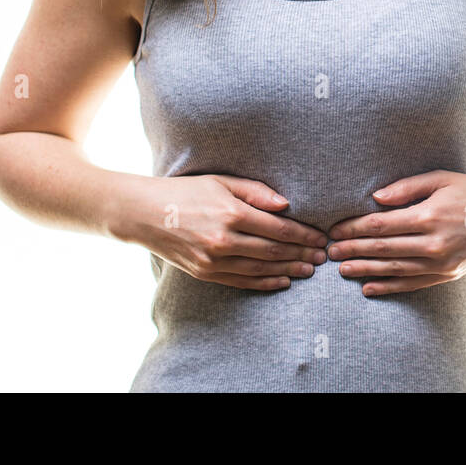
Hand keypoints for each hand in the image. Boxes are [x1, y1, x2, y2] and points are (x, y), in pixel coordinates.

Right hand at [112, 174, 328, 289]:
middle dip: (301, 254)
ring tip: (309, 270)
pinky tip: (282, 281)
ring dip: (288, 270)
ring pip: (260, 269)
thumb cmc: (185, 191)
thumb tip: (285, 204)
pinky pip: (242, 281)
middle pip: (274, 251)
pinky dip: (265, 282)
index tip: (320, 237)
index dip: (303, 235)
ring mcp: (213, 260)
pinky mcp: (205, 273)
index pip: (278, 228)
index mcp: (231, 214)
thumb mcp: (221, 182)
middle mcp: (224, 240)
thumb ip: (255, 192)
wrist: (142, 214)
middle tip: (322, 256)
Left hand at [325, 171, 465, 296]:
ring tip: (341, 269)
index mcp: (429, 216)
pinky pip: (412, 284)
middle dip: (352, 249)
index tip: (335, 229)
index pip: (381, 225)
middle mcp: (434, 243)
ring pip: (393, 269)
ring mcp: (441, 263)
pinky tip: (369, 287)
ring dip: (364, 269)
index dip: (354, 228)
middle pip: (382, 248)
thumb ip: (407, 188)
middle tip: (329, 251)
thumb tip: (375, 198)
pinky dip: (388, 286)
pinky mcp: (448, 275)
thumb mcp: (442, 179)